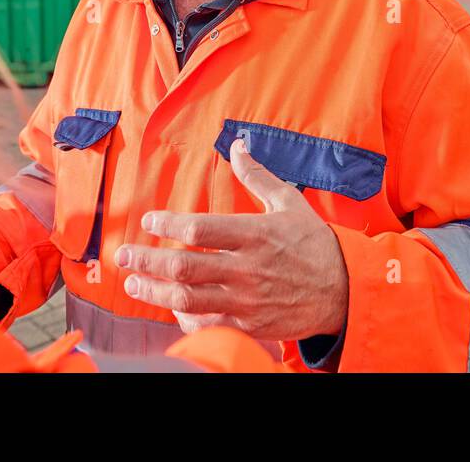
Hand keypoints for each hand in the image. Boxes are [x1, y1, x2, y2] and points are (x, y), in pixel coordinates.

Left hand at [114, 139, 349, 340]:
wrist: (345, 288)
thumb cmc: (314, 241)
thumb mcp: (289, 201)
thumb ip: (257, 175)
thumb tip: (238, 144)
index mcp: (254, 234)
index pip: (198, 228)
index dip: (167, 225)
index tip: (149, 221)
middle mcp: (247, 268)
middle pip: (185, 266)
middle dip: (147, 261)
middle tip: (124, 257)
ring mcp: (247, 300)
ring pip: (188, 299)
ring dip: (155, 292)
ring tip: (134, 284)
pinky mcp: (250, 325)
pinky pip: (207, 324)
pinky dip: (183, 318)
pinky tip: (169, 306)